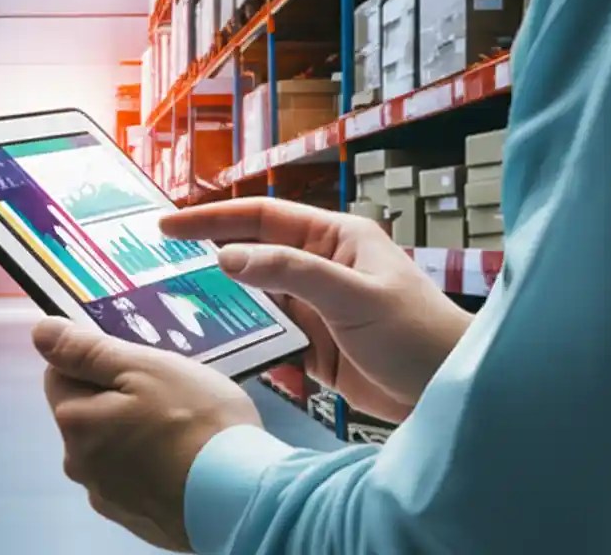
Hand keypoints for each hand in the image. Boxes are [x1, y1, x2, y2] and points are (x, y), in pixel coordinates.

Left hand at [33, 317, 260, 551]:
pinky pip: (132, 478)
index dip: (98, 362)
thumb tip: (40, 333)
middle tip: (169, 396)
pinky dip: (150, 467)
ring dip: (134, 435)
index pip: (61, 373)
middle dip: (117, 399)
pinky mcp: (133, 519)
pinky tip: (184, 462)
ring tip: (183, 430)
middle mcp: (78, 462)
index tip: (139, 366)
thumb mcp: (145, 367)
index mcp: (75, 420)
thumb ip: (88, 350)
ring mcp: (105, 496)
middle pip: (86, 412)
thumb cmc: (196, 421)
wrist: (241, 497)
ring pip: (110, 447)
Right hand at [160, 198, 470, 421]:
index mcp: (336, 239)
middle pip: (253, 255)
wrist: (451, 392)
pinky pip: (268, 337)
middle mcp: (322, 267)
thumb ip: (292, 273)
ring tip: (178, 311)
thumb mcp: (354, 295)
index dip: (213, 219)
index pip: (263, 218)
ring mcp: (318, 308)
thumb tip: (228, 256)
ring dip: (224, 305)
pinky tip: (219, 348)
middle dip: (208, 258)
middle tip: (158, 268)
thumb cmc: (418, 333)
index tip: (168, 227)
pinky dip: (245, 341)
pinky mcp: (316, 348)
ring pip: (256, 299)